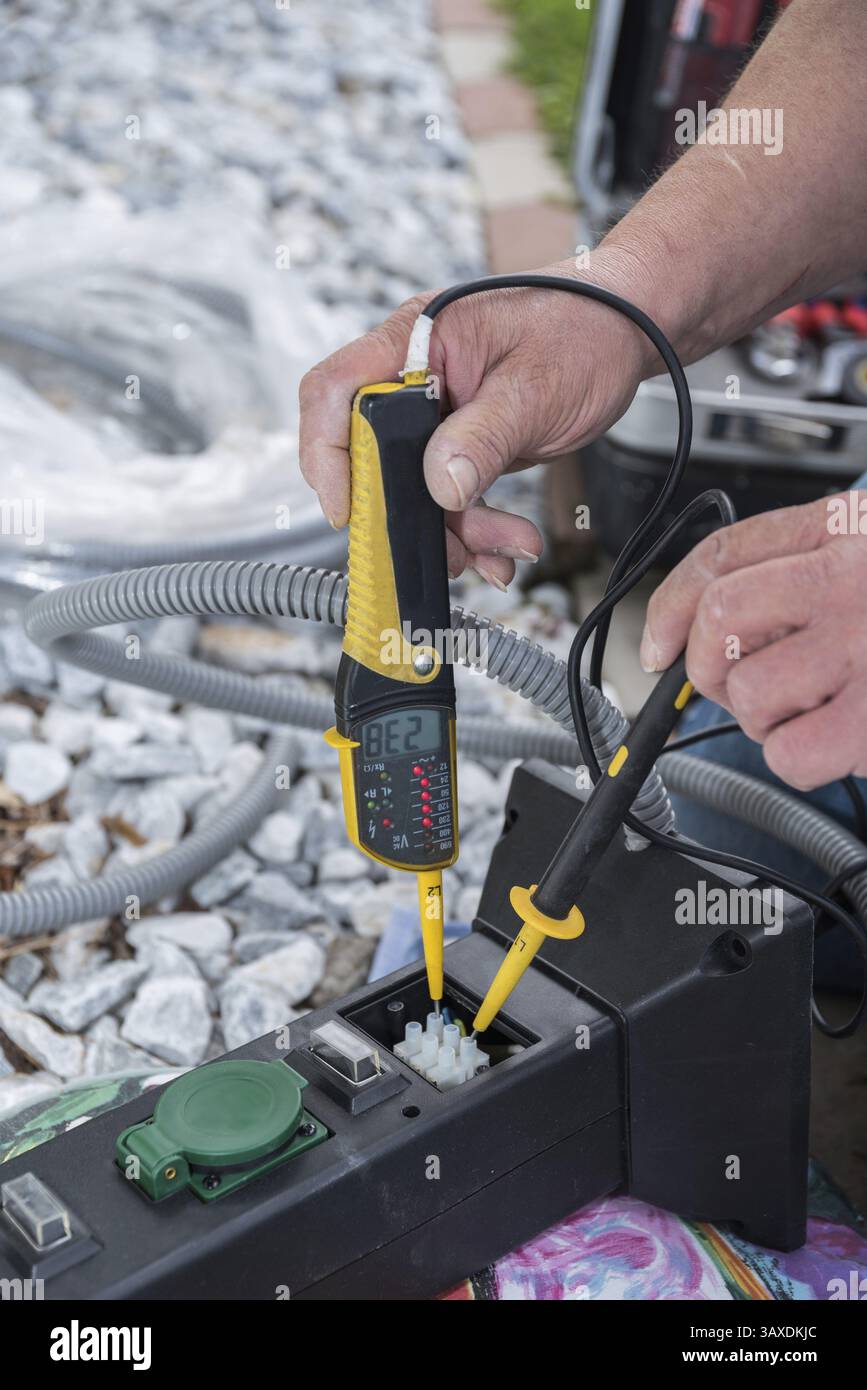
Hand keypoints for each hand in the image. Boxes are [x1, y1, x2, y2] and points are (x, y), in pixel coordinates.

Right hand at [299, 251, 653, 587]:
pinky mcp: (461, 443)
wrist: (632, 329)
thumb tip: (441, 488)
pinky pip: (448, 497)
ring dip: (456, 533)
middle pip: (371, 457)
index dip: (326, 454)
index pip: (334, 392)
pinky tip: (504, 549)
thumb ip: (482, 438)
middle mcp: (414, 377)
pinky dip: (474, 530)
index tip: (346, 509)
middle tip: (446, 551)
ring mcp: (436, 413)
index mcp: (415, 341)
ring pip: (415, 490)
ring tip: (506, 550)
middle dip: (407, 515)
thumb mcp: (535, 387)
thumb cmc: (587, 326)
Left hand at [641, 493, 866, 789]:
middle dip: (715, 669)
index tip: (656, 646)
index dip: (670, 608)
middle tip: (750, 685)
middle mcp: (850, 580)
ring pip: (749, 693)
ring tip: (817, 708)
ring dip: (767, 718)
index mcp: (843, 531)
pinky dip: (801, 758)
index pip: (721, 558)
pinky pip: (791, 753)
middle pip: (717, 624)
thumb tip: (700, 628)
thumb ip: (802, 566)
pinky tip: (840, 739)